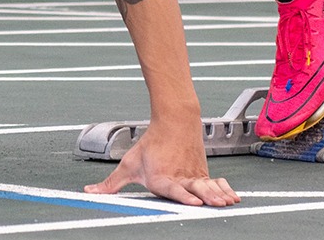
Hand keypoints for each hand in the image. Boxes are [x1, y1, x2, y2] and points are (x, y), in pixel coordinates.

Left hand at [84, 121, 238, 206]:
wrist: (174, 120)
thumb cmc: (151, 143)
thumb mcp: (128, 164)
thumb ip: (110, 183)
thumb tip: (89, 191)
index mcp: (162, 177)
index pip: (174, 189)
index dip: (184, 196)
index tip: (194, 202)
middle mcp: (180, 178)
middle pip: (196, 189)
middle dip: (207, 198)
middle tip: (217, 204)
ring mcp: (193, 175)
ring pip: (208, 186)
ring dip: (219, 194)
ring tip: (228, 202)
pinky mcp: (203, 173)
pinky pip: (216, 183)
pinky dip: (226, 189)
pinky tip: (234, 197)